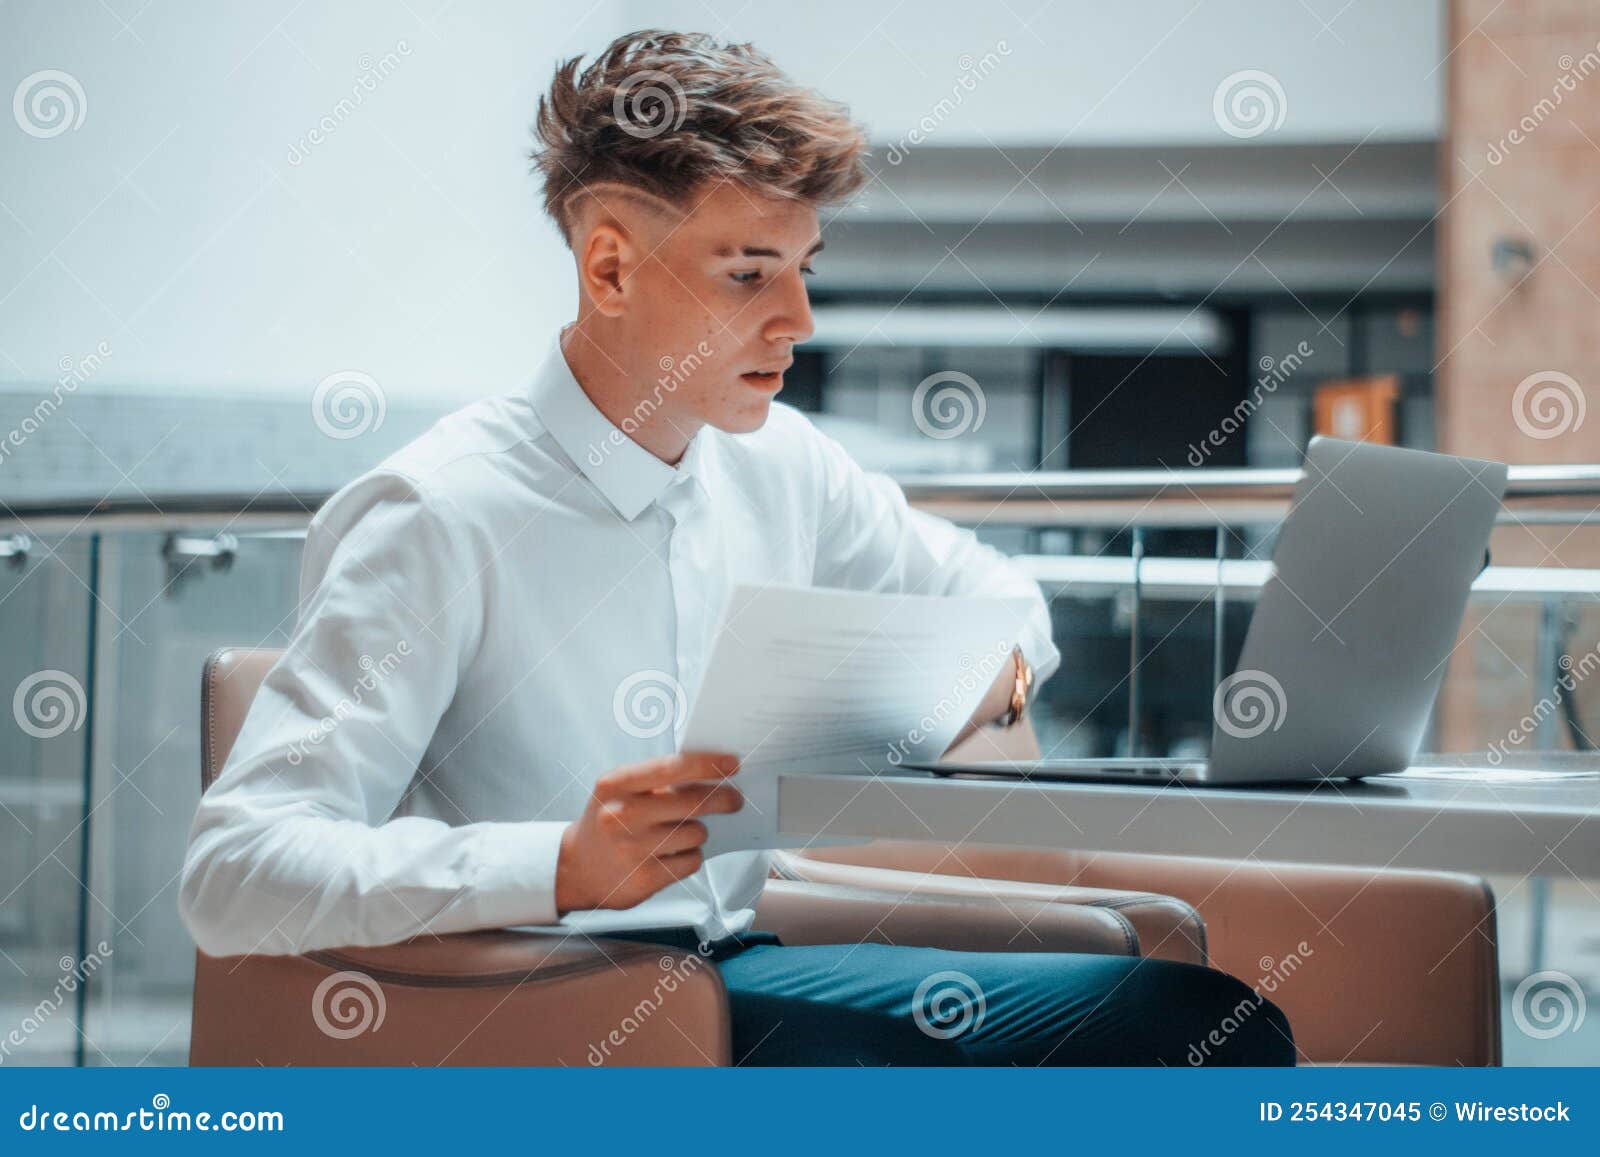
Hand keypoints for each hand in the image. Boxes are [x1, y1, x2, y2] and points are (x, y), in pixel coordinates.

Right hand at [554, 751, 741, 914]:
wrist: (575, 868)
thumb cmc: (609, 820)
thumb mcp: (620, 790)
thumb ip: (658, 780)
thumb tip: (713, 774)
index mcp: (617, 784)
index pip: (672, 767)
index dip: (708, 765)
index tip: (733, 764)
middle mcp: (622, 815)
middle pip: (694, 803)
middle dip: (723, 799)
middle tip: (735, 799)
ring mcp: (632, 850)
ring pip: (697, 834)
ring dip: (697, 833)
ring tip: (677, 834)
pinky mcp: (644, 880)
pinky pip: (692, 862)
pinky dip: (690, 857)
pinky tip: (670, 856)